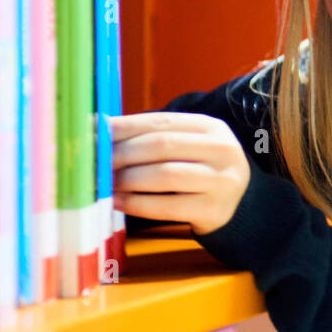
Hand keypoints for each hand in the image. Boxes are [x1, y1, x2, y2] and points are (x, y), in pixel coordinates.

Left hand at [109, 112, 250, 236]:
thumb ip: (151, 136)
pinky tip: (117, 202)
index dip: (125, 126)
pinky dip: (136, 203)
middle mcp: (222, 150)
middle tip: (96, 161)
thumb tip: (98, 129)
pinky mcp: (213, 210)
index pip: (162, 121)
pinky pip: (167, 206)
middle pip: (162, 146)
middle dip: (122, 153)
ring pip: (164, 175)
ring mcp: (221, 181)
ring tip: (105, 182)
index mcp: (212, 127)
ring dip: (127, 178)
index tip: (95, 132)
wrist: (235, 204)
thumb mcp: (186, 146)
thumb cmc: (198, 170)